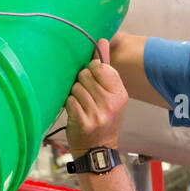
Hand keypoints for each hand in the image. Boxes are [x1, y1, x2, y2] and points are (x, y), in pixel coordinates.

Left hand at [64, 39, 127, 155]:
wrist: (98, 150)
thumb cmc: (103, 119)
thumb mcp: (110, 94)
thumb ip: (105, 66)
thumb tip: (102, 40)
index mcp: (120, 93)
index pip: (99, 66)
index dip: (91, 71)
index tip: (92, 81)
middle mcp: (111, 102)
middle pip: (85, 75)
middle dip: (81, 83)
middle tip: (87, 97)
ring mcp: (98, 113)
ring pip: (75, 88)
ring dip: (74, 95)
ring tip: (82, 106)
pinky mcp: (84, 122)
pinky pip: (69, 101)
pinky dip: (69, 105)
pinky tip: (76, 113)